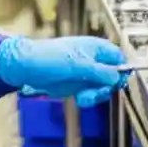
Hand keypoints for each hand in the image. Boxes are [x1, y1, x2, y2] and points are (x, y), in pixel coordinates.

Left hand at [0, 36, 128, 107]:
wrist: (26, 68)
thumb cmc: (50, 59)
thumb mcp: (77, 65)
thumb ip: (99, 71)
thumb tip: (117, 77)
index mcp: (96, 48)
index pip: (119, 58)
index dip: (121, 71)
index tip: (116, 83)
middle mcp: (93, 60)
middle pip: (113, 76)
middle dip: (105, 87)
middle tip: (95, 92)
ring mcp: (86, 73)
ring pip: (102, 87)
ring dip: (96, 95)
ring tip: (83, 97)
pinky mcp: (78, 84)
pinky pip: (90, 93)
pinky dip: (87, 98)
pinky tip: (78, 98)